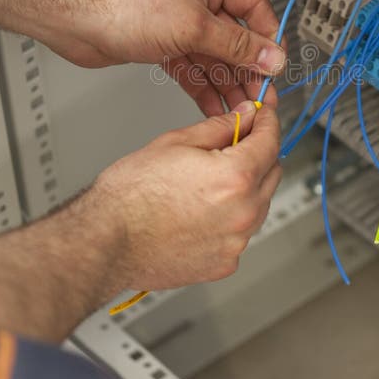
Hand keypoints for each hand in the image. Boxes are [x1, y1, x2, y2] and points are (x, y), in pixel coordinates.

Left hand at [45, 0, 285, 114]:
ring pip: (213, 56)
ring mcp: (178, 22)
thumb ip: (237, 45)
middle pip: (234, 37)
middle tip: (259, 95)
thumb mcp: (194, 26)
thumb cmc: (124, 3)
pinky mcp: (162, 44)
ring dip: (226, 83)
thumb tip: (270, 55)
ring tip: (240, 109)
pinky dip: (202, 86)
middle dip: (247, 68)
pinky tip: (213, 105)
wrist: (77, 18)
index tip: (275, 64)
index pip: (253, 6)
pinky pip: (191, 67)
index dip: (267, 36)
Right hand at [95, 102, 281, 287]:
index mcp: (236, 177)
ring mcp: (236, 242)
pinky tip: (202, 211)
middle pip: (272, 173)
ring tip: (208, 182)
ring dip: (247, 188)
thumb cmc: (131, 193)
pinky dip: (231, 219)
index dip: (268, 122)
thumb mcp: (177, 142)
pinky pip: (241, 233)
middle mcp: (244, 213)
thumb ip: (220, 127)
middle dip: (259, 154)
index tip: (264, 115)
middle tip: (234, 144)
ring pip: (259, 205)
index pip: (271, 141)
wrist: (106, 239)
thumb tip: (244, 117)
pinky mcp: (224, 263)